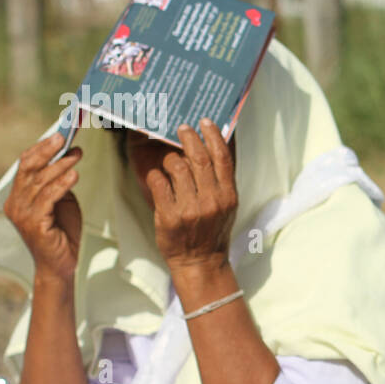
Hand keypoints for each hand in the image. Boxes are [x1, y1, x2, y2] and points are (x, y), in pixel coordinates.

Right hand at [4, 135, 83, 283]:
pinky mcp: (34, 224)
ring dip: (60, 165)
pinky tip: (74, 174)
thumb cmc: (62, 233)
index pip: (25, 165)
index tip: (59, 135)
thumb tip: (66, 157)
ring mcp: (22, 214)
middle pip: (28, 168)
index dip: (41, 148)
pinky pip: (48, 198)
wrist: (61, 265)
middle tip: (64, 138)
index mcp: (18, 196)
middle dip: (47, 150)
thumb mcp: (60, 201)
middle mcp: (15, 203)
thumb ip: (57, 183)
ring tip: (77, 154)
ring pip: (40, 181)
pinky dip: (62, 184)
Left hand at [146, 119, 237, 275]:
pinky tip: (158, 177)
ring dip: (170, 159)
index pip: (222, 158)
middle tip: (182, 128)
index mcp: (228, 196)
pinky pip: (158, 183)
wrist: (200, 262)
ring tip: (170, 161)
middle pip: (198, 158)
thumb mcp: (227, 205)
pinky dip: (156, 175)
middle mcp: (211, 201)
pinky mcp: (170, 216)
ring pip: (176, 167)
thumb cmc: (213, 230)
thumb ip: (222, 179)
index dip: (213, 136)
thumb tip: (215, 147)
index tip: (205, 122)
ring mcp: (190, 209)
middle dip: (189, 138)